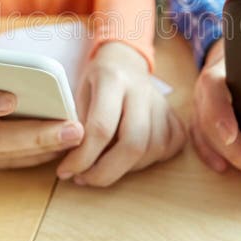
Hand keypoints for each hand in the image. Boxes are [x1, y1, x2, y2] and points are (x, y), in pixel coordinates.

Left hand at [56, 41, 186, 186]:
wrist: (124, 62)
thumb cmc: (95, 82)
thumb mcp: (77, 94)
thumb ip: (76, 125)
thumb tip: (73, 163)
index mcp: (113, 79)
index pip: (102, 128)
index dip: (83, 157)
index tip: (67, 171)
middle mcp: (141, 90)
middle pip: (133, 144)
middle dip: (106, 172)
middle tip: (85, 178)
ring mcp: (162, 103)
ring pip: (153, 150)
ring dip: (125, 169)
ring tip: (103, 167)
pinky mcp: (174, 115)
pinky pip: (169, 148)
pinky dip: (149, 160)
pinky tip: (128, 157)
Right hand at [189, 39, 240, 180]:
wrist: (228, 52)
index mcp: (217, 72)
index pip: (212, 91)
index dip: (219, 115)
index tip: (231, 136)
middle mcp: (204, 91)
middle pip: (210, 124)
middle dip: (237, 151)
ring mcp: (199, 105)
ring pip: (204, 136)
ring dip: (230, 158)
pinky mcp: (200, 117)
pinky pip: (200, 139)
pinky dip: (210, 155)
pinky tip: (224, 168)